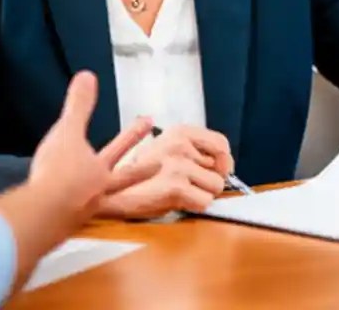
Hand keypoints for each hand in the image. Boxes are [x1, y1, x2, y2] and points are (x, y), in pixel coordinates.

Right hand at [0, 71, 155, 295]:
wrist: (43, 214)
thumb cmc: (59, 172)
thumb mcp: (67, 132)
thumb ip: (78, 106)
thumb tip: (88, 75)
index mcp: (98, 170)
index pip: (119, 149)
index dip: (132, 134)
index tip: (149, 122)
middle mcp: (98, 193)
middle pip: (123, 181)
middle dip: (139, 172)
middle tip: (158, 165)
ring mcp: (84, 214)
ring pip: (105, 206)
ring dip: (110, 201)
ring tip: (115, 202)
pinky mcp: (65, 229)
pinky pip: (73, 221)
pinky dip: (73, 217)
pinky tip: (68, 218)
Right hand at [97, 125, 233, 218]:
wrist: (112, 191)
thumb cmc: (139, 174)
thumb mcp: (166, 149)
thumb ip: (194, 150)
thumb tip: (226, 164)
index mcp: (179, 132)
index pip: (221, 144)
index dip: (223, 161)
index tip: (215, 170)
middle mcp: (180, 145)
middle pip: (221, 168)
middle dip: (208, 179)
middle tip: (184, 183)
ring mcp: (178, 166)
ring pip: (216, 186)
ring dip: (202, 194)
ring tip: (179, 192)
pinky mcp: (176, 187)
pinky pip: (205, 202)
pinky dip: (194, 206)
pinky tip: (175, 202)